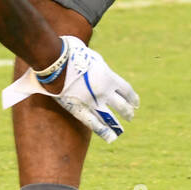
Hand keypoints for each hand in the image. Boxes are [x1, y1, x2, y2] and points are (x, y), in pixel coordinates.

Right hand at [1, 36, 138, 142]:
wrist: (55, 61)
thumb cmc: (71, 52)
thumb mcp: (90, 55)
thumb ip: (96, 64)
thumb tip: (95, 64)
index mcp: (109, 77)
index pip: (126, 91)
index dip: (132, 98)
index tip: (135, 103)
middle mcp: (104, 92)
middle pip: (121, 105)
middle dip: (127, 111)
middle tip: (130, 115)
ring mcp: (92, 102)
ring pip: (109, 118)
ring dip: (116, 124)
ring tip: (120, 130)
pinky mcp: (79, 109)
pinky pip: (93, 123)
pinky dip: (102, 130)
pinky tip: (110, 137)